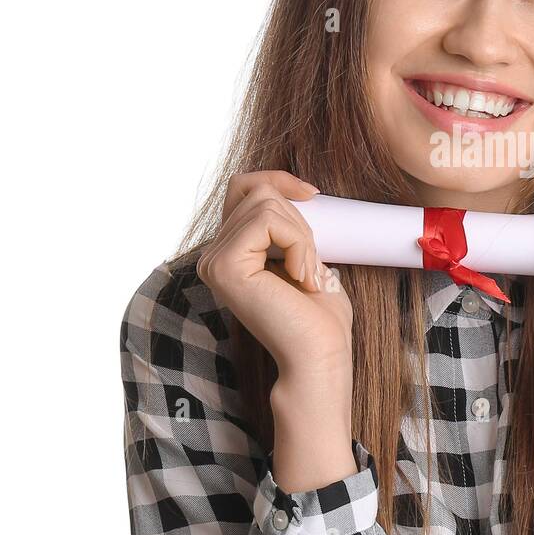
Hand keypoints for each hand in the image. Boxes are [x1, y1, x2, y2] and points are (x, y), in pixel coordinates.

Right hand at [196, 171, 352, 404]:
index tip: (313, 194)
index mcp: (229, 252)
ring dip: (302, 236)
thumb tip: (295, 189)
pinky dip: (298, 244)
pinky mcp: (225, 266)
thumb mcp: (304, 256)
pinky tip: (301, 279)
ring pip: (265, 203)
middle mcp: (213, 256)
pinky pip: (267, 221)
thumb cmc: (319, 316)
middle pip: (257, 191)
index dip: (278, 179)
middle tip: (310, 266)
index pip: (242, 187)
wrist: (320, 355)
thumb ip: (287, 225)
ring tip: (306, 276)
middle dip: (298, 220)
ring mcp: (214, 261)